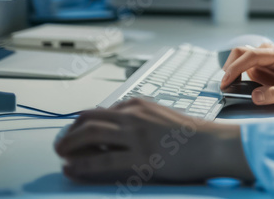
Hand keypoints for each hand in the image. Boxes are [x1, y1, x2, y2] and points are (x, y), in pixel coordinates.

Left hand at [54, 98, 254, 183]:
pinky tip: (72, 168)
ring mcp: (136, 136)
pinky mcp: (140, 157)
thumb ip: (139, 120)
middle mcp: (134, 115)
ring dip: (69, 145)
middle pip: (89, 119)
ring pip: (90, 135)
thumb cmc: (192, 134)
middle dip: (69, 132)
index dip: (81, 124)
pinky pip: (102, 160)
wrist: (213, 144)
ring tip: (61, 155)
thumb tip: (116, 131)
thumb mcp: (161, 117)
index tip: (73, 135)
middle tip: (59, 145)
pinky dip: (82, 164)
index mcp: (139, 104)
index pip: (100, 111)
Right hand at [220, 45, 273, 105]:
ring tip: (233, 88)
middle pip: (242, 51)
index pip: (251, 56)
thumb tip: (255, 97)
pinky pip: (248, 67)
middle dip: (230, 66)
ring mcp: (267, 58)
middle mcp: (271, 53)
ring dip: (235, 72)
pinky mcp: (265, 65)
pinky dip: (242, 75)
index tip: (225, 83)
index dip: (235, 68)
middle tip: (225, 86)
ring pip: (243, 59)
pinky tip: (246, 86)